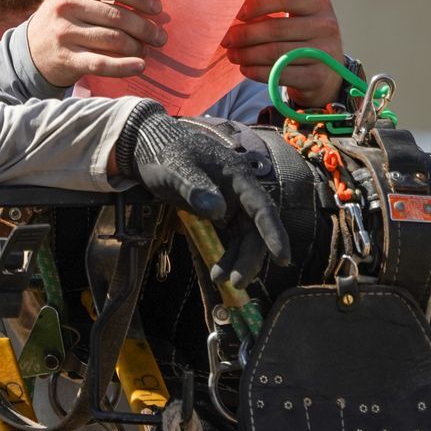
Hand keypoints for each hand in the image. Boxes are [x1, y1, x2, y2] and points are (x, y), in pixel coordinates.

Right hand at [26, 0, 165, 88]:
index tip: (157, 8)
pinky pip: (102, 63)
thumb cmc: (64, 21)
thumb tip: (149, 7)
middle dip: (145, 27)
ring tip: (147, 51)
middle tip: (159, 37)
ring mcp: (64, 33)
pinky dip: (125, 66)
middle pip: (117, 15)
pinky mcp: (66, 58)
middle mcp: (65, 5)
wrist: (29, 51)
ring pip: (113, 39)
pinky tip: (140, 66)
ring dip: (137, 47)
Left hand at [114, 102, 290, 286]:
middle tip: (236, 282)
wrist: (147, 149)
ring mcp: (230, 203)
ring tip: (219, 279)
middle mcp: (240, 191)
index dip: (273, 233)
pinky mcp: (219, 213)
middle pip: (255, 229)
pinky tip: (216, 270)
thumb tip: (219, 212)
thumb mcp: (177, 170)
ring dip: (237, 260)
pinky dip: (226, 254)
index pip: (262, 207)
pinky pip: (230, 238)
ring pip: (244, 237)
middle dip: (249, 257)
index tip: (282, 257)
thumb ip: (197, 189)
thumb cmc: (166, 154)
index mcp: (237, 176)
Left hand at [222, 0, 343, 107]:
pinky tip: (245, 69)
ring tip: (232, 54)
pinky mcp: (318, 77)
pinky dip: (257, 72)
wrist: (328, 74)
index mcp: (318, 3)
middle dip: (246, 34)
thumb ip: (273, 12)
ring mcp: (325, 53)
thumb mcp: (297, 19)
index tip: (237, 13)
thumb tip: (232, 13)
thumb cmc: (301, 39)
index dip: (258, 4)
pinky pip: (280, 74)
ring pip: (275, 52)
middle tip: (226, 39)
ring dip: (248, 54)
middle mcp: (326, 26)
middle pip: (276, 28)